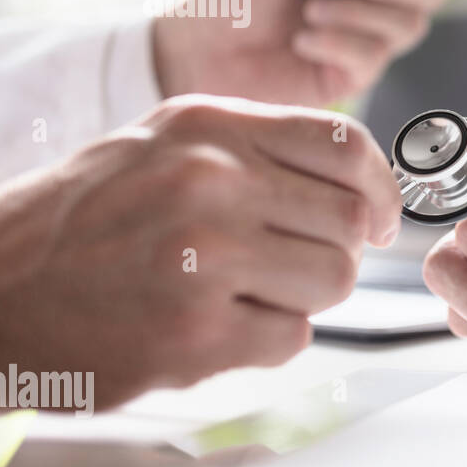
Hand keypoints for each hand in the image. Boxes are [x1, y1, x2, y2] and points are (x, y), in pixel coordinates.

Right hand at [0, 95, 400, 409]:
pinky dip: (266, 339)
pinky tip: (212, 325)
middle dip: (337, 252)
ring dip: (302, 297)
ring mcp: (204, 256)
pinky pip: (293, 336)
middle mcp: (211, 181)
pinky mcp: (196, 331)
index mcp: (209, 127)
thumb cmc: (85, 220)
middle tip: (293, 265)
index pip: (346, 147)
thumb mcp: (165, 147)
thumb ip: (258, 151)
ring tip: (243, 293)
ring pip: (334, 282)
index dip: (381, 190)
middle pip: (350, 223)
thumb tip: (361, 180)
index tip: (378, 219)